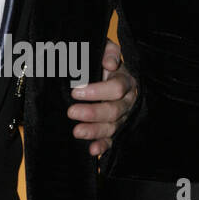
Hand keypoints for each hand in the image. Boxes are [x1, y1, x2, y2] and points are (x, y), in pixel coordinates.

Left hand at [69, 38, 138, 157]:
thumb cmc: (101, 61)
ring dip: (94, 131)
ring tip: (76, 131)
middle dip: (92, 112)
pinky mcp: (115, 129)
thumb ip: (108, 50)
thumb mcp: (104, 49)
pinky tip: (91, 150)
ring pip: (112, 127)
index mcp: (125, 80)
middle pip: (114, 110)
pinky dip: (102, 146)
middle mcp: (127, 101)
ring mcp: (122, 117)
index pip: (116, 88)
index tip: (75, 92)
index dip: (97, 91)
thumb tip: (110, 64)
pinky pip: (112, 140)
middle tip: (71, 112)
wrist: (102, 73)